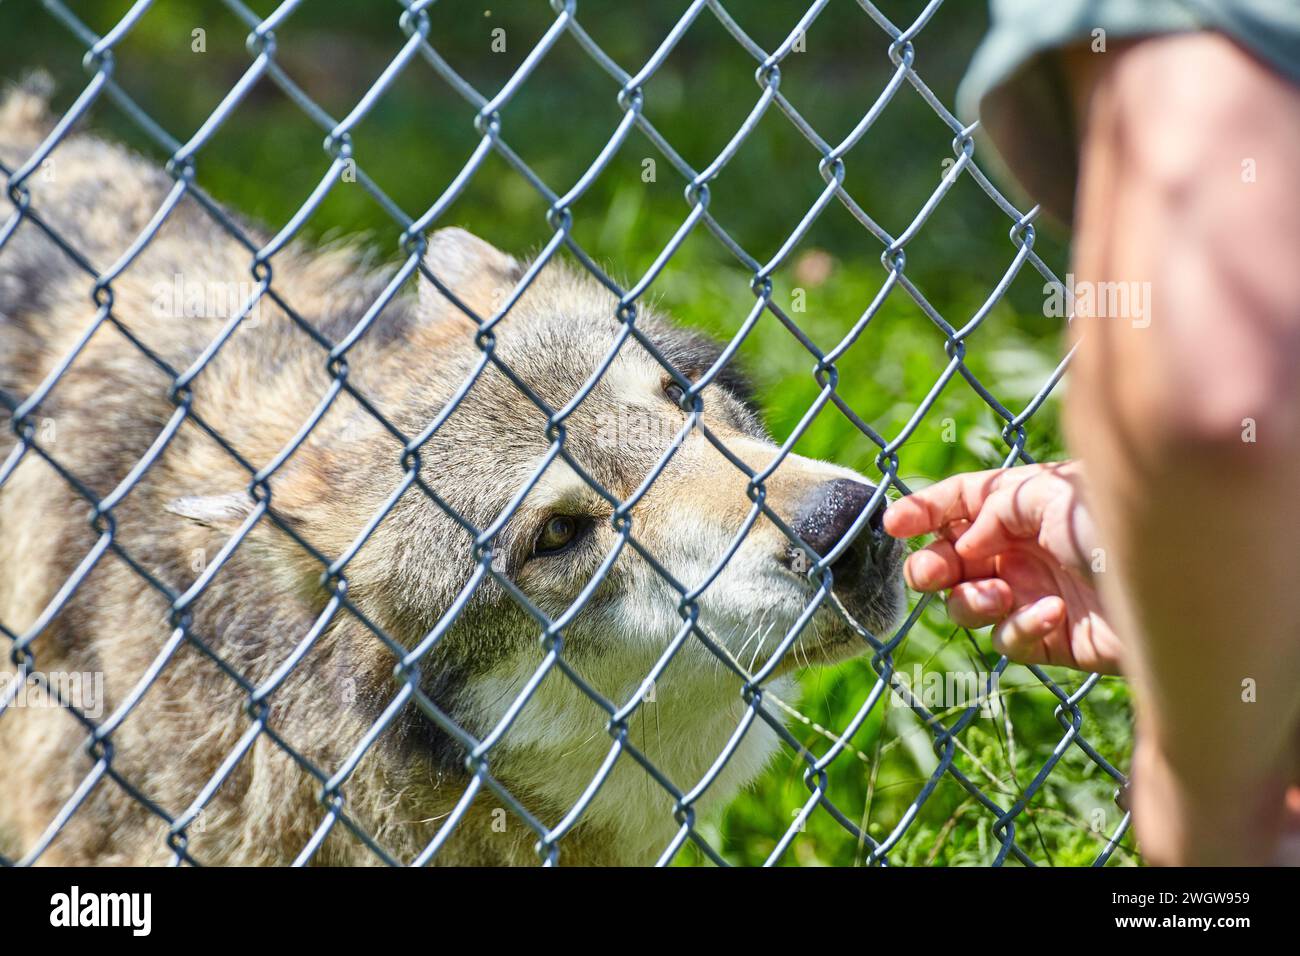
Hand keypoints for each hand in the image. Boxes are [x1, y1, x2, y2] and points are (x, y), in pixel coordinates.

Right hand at [883, 460, 1123, 674]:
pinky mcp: (1051, 639)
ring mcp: (1033, 593)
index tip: (892, 526)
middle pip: (951, 560)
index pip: (960, 503)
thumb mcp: (1052, 495)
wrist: (1186, 589)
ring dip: (971, 600)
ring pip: (967, 605)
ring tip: (998, 593)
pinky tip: (1051, 613)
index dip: (922, 511)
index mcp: (1024, 504)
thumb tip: (965, 543)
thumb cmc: (1121, 526)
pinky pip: (1008, 640)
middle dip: (933, 566)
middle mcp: (1023, 549)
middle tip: (935, 573)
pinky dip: (1020, 627)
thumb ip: (995, 509)